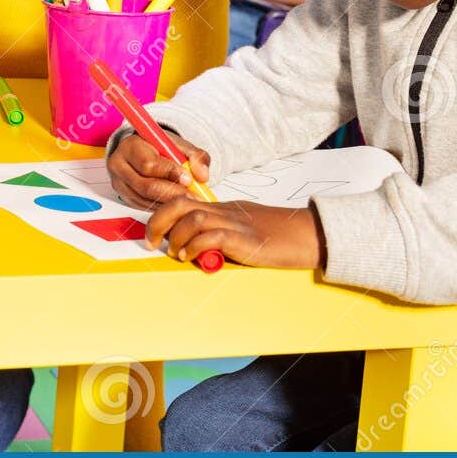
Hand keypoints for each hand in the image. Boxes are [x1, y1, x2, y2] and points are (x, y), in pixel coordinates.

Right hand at [106, 132, 212, 209]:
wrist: (141, 152)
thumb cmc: (158, 147)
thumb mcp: (177, 144)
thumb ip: (195, 155)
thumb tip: (202, 175)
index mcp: (130, 146)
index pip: (148, 164)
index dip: (170, 172)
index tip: (188, 179)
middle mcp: (120, 166)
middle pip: (146, 186)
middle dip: (173, 193)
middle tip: (194, 196)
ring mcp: (120, 184)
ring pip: (147, 200)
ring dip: (170, 202)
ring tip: (189, 200)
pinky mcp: (125, 198)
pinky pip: (145, 207)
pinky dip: (163, 207)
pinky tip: (176, 203)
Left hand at [145, 198, 323, 269]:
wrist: (305, 234)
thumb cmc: (275, 235)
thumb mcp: (241, 229)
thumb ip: (218, 233)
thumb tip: (196, 249)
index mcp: (220, 209)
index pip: (182, 201)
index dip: (161, 214)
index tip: (153, 234)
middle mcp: (223, 212)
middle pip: (179, 204)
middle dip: (157, 222)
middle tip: (151, 242)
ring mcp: (233, 224)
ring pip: (191, 218)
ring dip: (176, 237)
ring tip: (176, 253)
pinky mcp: (243, 239)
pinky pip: (211, 236)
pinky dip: (195, 247)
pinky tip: (192, 257)